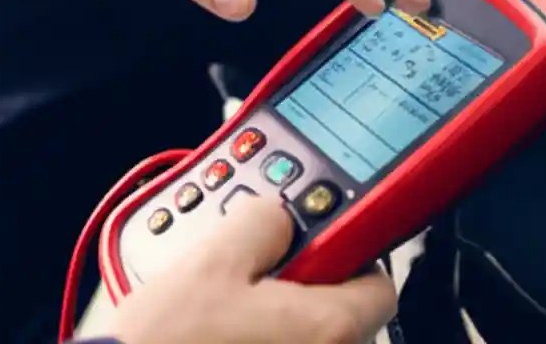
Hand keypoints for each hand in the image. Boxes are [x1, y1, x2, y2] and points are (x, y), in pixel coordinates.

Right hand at [108, 196, 397, 343]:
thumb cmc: (167, 343)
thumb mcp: (213, 260)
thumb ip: (262, 221)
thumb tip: (276, 214)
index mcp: (330, 326)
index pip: (378, 281)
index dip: (348, 250)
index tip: (320, 236)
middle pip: (340, 306)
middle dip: (303, 280)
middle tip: (253, 267)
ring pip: (304, 330)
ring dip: (275, 308)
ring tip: (223, 301)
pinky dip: (259, 335)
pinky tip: (217, 329)